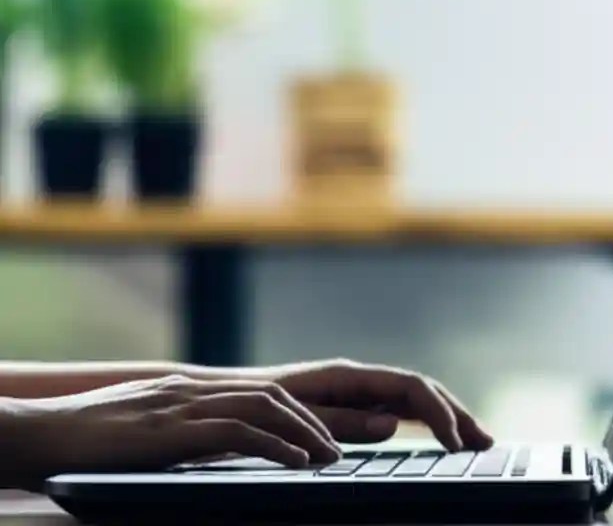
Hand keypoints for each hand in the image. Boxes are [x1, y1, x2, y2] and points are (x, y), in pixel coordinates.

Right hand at [0, 375, 341, 489]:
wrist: (37, 433)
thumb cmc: (83, 442)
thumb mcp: (143, 431)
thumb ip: (180, 432)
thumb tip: (213, 448)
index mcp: (187, 389)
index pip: (259, 390)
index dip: (299, 410)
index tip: (323, 435)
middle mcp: (190, 389)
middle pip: (273, 394)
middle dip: (313, 420)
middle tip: (336, 450)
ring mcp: (180, 406)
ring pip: (263, 407)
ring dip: (303, 432)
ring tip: (325, 458)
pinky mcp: (169, 431)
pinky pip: (235, 433)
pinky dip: (272, 446)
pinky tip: (294, 463)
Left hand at [245, 360, 491, 450]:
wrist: (210, 403)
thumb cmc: (247, 410)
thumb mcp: (291, 417)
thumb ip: (342, 421)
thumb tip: (393, 424)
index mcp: (347, 376)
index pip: (412, 387)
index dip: (440, 413)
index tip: (457, 442)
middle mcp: (357, 380)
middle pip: (422, 391)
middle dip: (457, 414)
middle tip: (487, 442)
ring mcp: (354, 393)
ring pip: (413, 401)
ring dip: (446, 419)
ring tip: (474, 443)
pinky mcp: (348, 408)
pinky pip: (396, 413)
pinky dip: (423, 425)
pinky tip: (436, 442)